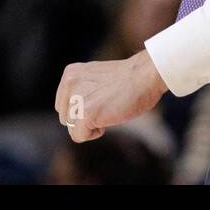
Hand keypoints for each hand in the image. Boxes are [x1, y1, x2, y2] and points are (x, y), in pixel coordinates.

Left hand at [54, 50, 168, 142]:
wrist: (146, 75)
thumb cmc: (128, 79)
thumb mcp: (95, 79)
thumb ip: (80, 90)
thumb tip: (74, 113)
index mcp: (70, 74)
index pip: (63, 106)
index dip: (82, 109)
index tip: (101, 99)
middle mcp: (69, 83)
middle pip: (65, 118)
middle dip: (84, 118)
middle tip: (106, 105)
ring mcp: (76, 98)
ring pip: (72, 128)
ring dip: (91, 125)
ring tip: (108, 109)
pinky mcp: (85, 112)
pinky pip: (78, 136)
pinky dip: (94, 133)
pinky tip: (108, 118)